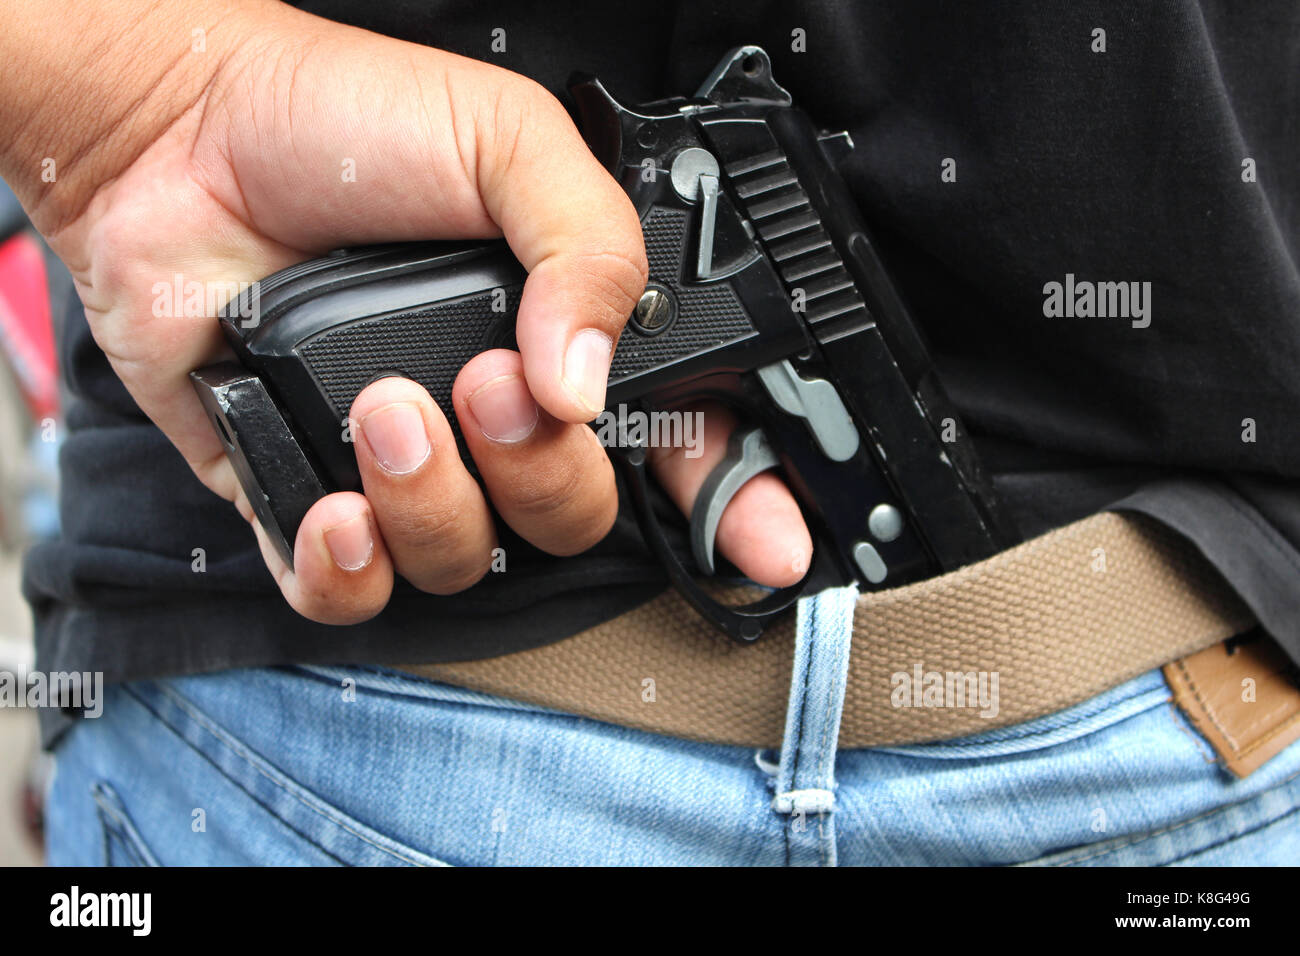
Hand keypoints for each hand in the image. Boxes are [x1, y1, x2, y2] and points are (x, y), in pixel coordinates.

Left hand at [2, 0, 811, 623]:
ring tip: (384, 405)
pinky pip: (353, 593)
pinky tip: (336, 500)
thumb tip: (585, 384)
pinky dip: (349, 569)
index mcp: (564, 338)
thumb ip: (591, 251)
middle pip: (573, 518)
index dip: (734, 505)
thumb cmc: (345, 124)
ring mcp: (404, 462)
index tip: (767, 545)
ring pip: (468, 561)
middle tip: (489, 383)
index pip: (676, 444)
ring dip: (435, 502)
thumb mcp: (510, 144)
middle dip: (540, 472)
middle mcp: (495, 413)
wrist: (178, 136)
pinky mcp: (305, 494)